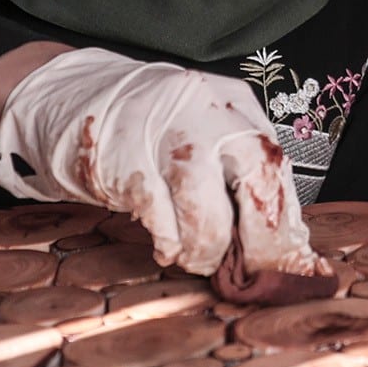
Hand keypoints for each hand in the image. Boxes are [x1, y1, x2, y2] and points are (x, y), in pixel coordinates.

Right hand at [0, 48, 323, 281]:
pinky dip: (168, 241)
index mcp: (233, 103)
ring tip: (201, 260)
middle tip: (254, 270)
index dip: (284, 220)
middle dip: (258, 235)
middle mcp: (204, 109)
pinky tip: (169, 249)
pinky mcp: (121, 156)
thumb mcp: (206, 132)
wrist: (79, 96)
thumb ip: (238, 175)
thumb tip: (278, 243)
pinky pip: (155, 212)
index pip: (275, 164)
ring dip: (206, 246)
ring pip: (202, 200)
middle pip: (252, 173)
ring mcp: (161, 129)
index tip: (288, 260)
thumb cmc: (154, 128)